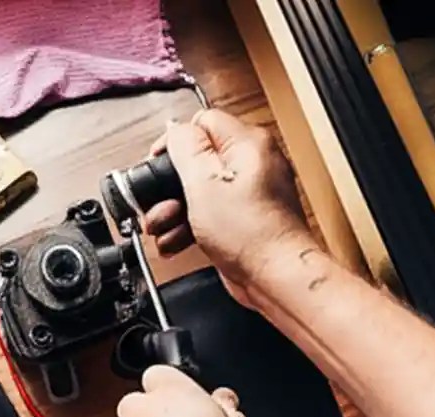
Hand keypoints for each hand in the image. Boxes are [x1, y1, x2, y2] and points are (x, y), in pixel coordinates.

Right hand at [144, 109, 313, 305]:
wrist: (276, 277)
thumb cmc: (253, 234)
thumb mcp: (204, 183)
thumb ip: (186, 147)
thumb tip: (175, 130)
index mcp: (248, 144)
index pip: (202, 123)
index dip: (174, 143)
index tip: (158, 164)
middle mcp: (252, 163)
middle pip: (197, 160)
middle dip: (170, 187)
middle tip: (161, 204)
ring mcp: (250, 192)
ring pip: (199, 191)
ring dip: (175, 212)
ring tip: (165, 228)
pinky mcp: (245, 218)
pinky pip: (210, 213)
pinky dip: (190, 226)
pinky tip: (177, 241)